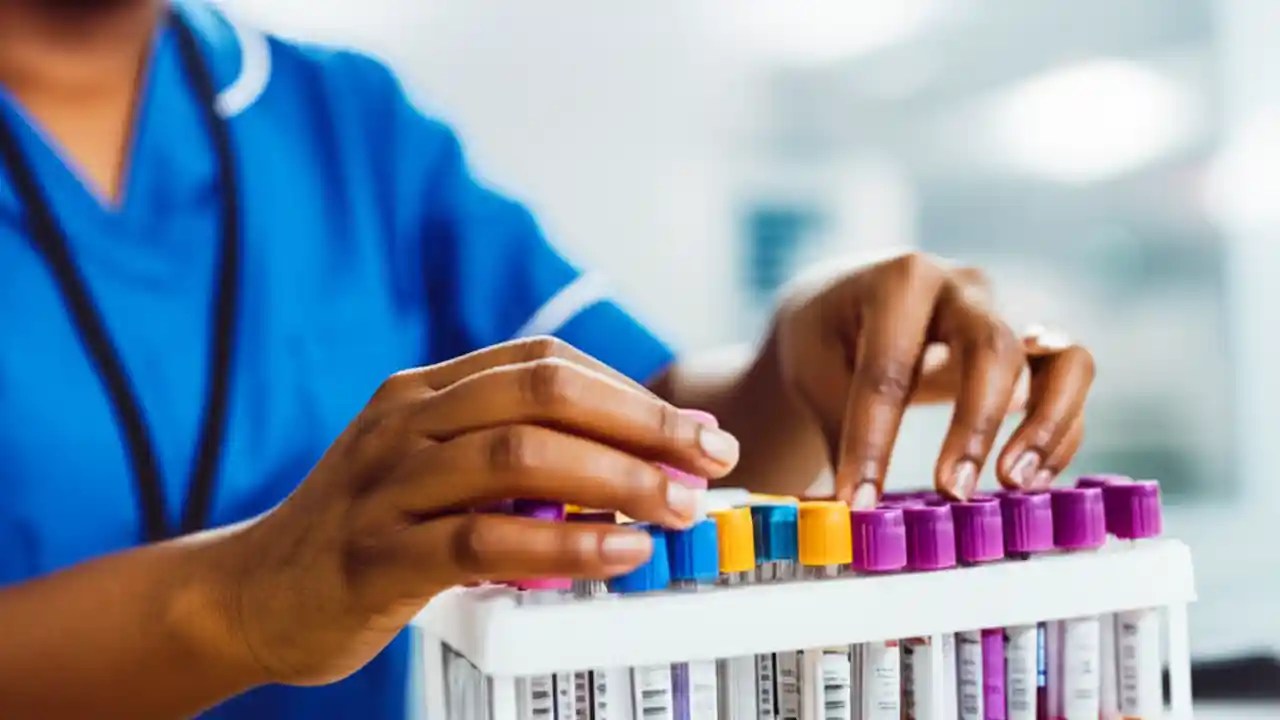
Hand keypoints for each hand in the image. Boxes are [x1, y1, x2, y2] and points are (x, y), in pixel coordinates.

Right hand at [210, 338, 738, 685]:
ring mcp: (387, 485)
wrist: (250, 594)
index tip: (697, 432)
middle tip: (709, 461)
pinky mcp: (377, 555)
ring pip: (520, 456)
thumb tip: (635, 471)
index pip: (545, 363)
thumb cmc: (368, 532)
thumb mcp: (430, 473)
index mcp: (425, 391)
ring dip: (617, 479)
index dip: (630, 392)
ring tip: (680, 508)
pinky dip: (563, 542)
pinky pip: (485, 539)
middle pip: (543, 394)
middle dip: (641, 424)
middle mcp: (406, 422)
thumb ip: (510, 461)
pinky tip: (619, 552)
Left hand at [770, 252, 1093, 506]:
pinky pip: (1072, 385)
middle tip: (950, 491)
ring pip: (1065, 361)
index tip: (861, 501)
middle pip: (992, 349)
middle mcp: (964, 289)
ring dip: (1047, 427)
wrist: (850, 304)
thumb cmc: (827, 341)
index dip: (872, 441)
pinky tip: (1029, 482)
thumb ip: (833, 434)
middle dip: (975, 427)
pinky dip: (1061, 434)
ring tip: (1013, 484)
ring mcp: (1009, 315)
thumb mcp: (813, 371)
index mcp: (899, 281)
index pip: (889, 367)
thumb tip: (842, 516)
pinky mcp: (1035, 349)